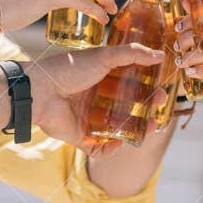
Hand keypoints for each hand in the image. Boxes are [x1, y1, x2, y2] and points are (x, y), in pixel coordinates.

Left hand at [26, 44, 164, 153]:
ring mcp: (88, 119)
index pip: (129, 82)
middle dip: (147, 106)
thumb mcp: (103, 56)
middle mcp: (96, 98)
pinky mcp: (81, 137)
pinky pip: (100, 148)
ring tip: (151, 125)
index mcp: (100, 78)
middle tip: (160, 102)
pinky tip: (123, 141)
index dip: (147, 84)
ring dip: (137, 128)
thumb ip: (132, 54)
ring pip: (118, 128)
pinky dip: (112, 149)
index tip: (162, 84)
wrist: (40, 92)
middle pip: (128, 106)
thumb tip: (160, 55)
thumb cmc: (69, 70)